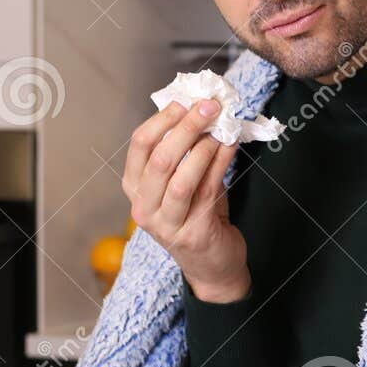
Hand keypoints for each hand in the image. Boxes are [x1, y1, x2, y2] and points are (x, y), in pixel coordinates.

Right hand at [123, 101, 250, 301]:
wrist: (212, 265)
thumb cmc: (196, 217)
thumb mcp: (182, 182)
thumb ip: (185, 152)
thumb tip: (201, 110)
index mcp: (136, 188)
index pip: (139, 145)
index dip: (163, 119)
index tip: (185, 101)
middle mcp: (144, 207)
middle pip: (160, 158)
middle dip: (186, 127)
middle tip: (209, 107)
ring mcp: (167, 224)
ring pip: (181, 177)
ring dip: (204, 146)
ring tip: (222, 128)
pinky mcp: (193, 233)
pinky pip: (207, 190)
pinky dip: (221, 162)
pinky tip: (230, 146)